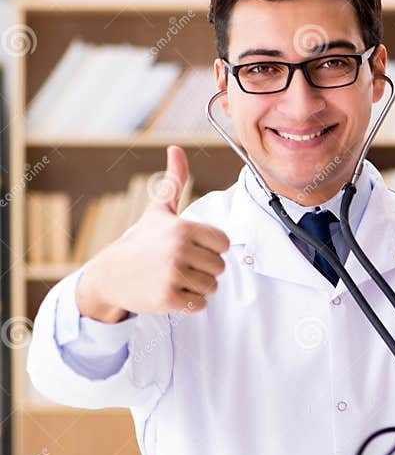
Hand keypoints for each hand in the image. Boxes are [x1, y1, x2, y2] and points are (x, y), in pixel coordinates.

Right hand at [76, 146, 229, 321]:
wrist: (110, 274)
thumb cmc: (142, 241)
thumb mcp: (159, 211)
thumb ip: (174, 182)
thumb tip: (176, 149)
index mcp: (184, 228)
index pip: (224, 244)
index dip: (210, 249)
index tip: (190, 248)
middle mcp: (180, 250)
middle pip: (219, 268)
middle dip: (203, 270)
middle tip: (178, 265)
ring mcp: (174, 275)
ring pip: (211, 287)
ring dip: (196, 287)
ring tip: (173, 278)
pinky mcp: (168, 298)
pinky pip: (199, 305)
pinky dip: (188, 303)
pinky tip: (169, 292)